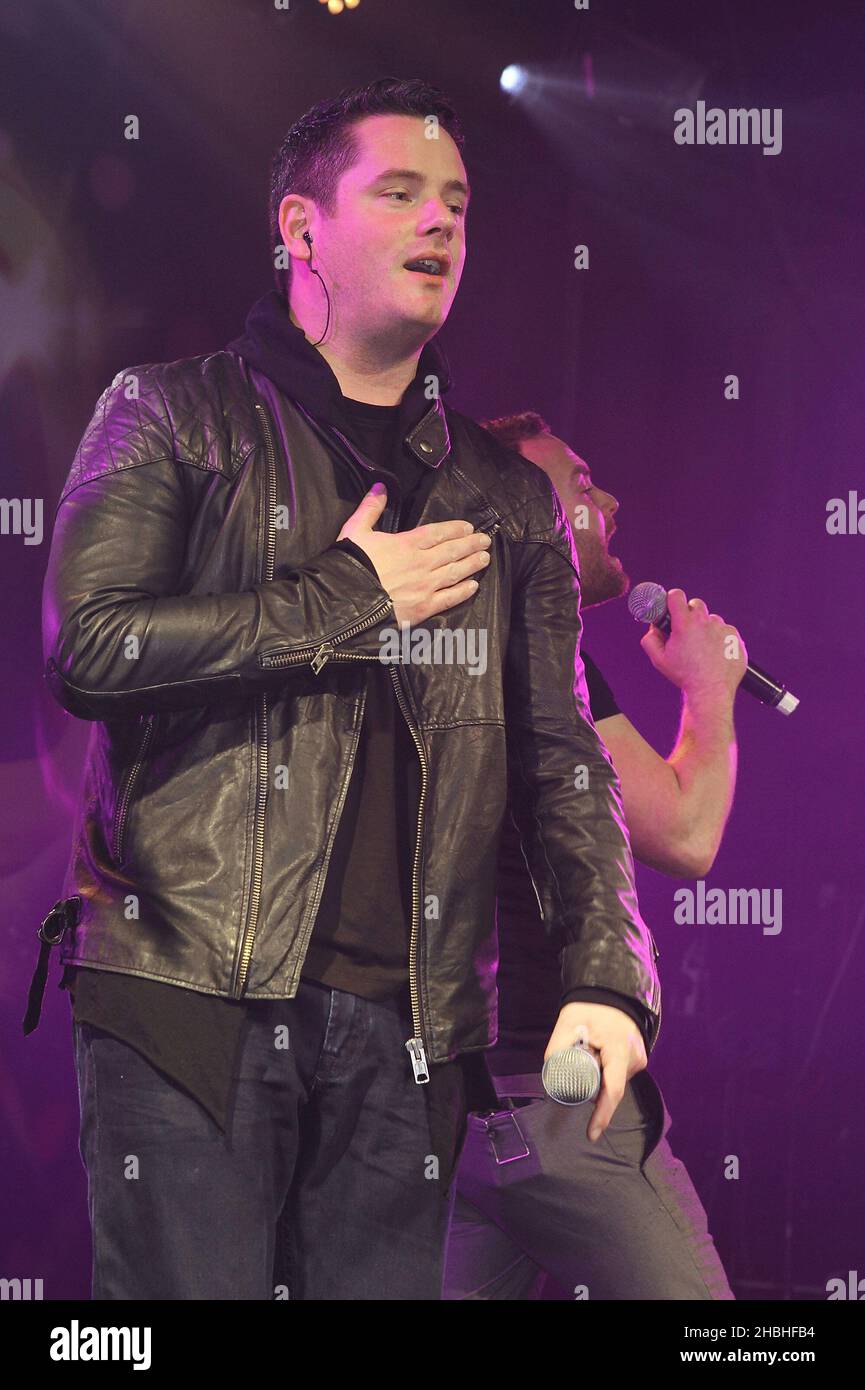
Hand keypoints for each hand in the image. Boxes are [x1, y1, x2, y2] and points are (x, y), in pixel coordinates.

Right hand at [337, 484, 491, 625]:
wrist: (345, 601)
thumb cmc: (349, 565)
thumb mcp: (355, 530)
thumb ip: (371, 508)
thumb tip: (381, 486)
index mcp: (407, 543)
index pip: (438, 533)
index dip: (455, 529)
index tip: (468, 527)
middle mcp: (422, 563)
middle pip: (452, 551)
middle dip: (471, 545)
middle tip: (485, 541)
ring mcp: (425, 587)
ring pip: (456, 573)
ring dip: (472, 564)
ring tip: (485, 558)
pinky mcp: (423, 608)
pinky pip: (449, 599)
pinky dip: (463, 592)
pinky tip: (474, 586)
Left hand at [544, 1002, 646, 1141]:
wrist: (612, 991)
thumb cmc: (589, 1008)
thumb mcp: (567, 1024)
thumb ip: (558, 1050)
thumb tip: (551, 1078)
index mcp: (618, 1050)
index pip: (613, 1090)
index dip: (602, 1115)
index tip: (592, 1134)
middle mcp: (634, 1057)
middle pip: (612, 1088)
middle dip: (593, 1090)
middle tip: (577, 1070)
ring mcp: (639, 1058)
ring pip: (615, 1081)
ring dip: (599, 1077)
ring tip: (589, 1051)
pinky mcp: (638, 1058)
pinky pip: (619, 1073)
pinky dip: (606, 1072)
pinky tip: (598, 1057)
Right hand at [639, 588, 747, 699]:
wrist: (711, 691)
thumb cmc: (684, 675)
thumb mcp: (659, 660)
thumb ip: (650, 639)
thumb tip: (653, 627)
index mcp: (685, 624)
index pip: (676, 596)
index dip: (672, 600)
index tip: (671, 607)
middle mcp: (705, 622)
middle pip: (696, 604)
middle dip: (689, 614)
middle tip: (686, 631)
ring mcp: (723, 629)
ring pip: (712, 620)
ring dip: (706, 629)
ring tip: (702, 650)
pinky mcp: (735, 637)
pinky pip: (725, 632)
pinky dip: (720, 639)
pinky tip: (715, 655)